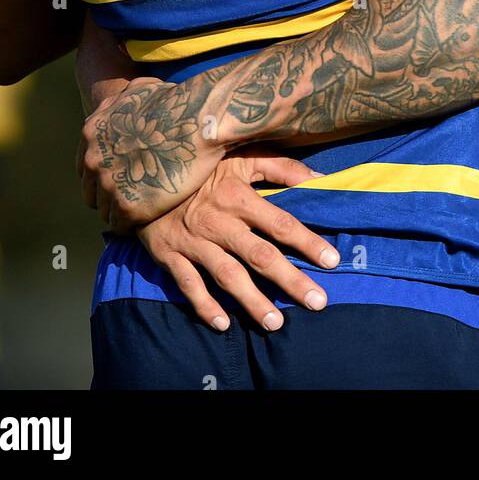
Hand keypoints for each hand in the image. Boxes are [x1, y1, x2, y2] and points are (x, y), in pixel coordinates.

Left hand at [77, 76, 222, 231]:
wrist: (199, 121)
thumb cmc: (175, 102)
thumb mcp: (138, 89)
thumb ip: (119, 102)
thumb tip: (117, 105)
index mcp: (91, 133)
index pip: (84, 166)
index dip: (103, 173)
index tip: (122, 177)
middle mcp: (93, 160)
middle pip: (91, 191)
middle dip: (109, 193)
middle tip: (133, 194)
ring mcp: (108, 184)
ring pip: (105, 211)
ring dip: (121, 210)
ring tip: (143, 208)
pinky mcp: (127, 207)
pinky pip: (120, 226)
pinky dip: (132, 224)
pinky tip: (148, 217)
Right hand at [138, 149, 339, 330]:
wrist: (146, 172)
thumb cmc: (204, 165)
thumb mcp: (243, 155)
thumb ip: (281, 167)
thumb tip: (320, 179)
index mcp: (238, 196)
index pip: (280, 223)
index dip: (307, 242)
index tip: (332, 261)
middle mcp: (219, 222)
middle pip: (260, 255)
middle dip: (290, 280)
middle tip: (317, 302)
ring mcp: (194, 241)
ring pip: (227, 276)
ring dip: (252, 301)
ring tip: (276, 323)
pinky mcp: (170, 255)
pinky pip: (188, 285)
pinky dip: (204, 306)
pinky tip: (223, 324)